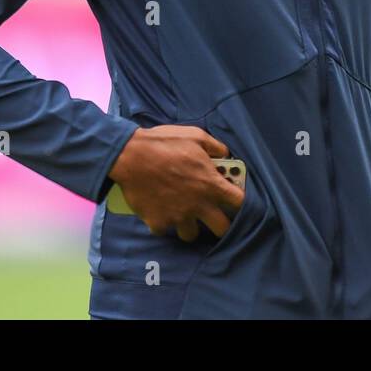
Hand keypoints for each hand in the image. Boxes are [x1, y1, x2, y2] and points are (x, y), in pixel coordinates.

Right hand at [106, 125, 245, 241]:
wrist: (130, 156)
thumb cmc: (165, 143)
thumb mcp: (196, 136)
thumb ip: (215, 147)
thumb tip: (226, 155)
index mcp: (211, 184)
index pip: (240, 202)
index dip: (239, 200)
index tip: (233, 197)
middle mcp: (198, 205)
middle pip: (222, 229)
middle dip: (220, 223)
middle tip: (213, 214)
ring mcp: (178, 217)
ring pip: (192, 234)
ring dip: (190, 225)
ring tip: (183, 213)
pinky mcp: (158, 223)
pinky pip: (165, 229)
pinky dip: (164, 222)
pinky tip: (160, 209)